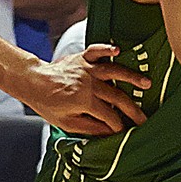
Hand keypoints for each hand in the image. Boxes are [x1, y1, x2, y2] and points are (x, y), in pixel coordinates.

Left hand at [20, 43, 151, 135]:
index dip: (120, 126)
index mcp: (84, 102)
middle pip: (118, 97)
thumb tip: (111, 133)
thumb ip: (90, 128)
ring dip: (132, 77)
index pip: (110, 116)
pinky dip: (106, 48)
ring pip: (114, 71)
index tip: (128, 132)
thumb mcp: (67, 123)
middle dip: (134, 110)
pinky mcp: (82, 57)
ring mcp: (86, 69)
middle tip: (146, 120)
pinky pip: (96, 50)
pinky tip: (118, 49)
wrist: (33, 82)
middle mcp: (88, 84)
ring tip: (147, 83)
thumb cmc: (48, 104)